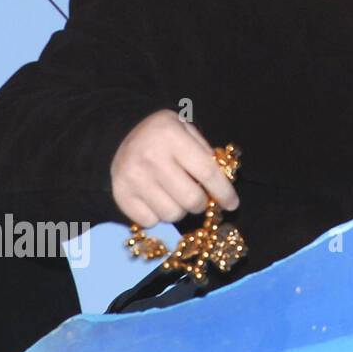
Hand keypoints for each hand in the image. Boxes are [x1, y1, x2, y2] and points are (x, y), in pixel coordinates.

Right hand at [110, 110, 239, 227]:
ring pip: (172, 214)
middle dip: (202, 203)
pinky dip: (159, 216)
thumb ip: (206, 153)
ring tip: (177, 196)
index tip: (233, 204)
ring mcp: (133, 178)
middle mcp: (150, 157)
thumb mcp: (187, 130)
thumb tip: (224, 184)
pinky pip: (151, 221)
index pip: (207, 172)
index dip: (224, 192)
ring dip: (181, 210)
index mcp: (171, 136)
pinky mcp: (120, 194)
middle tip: (200, 197)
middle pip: (191, 199)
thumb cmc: (163, 135)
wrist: (120, 134)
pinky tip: (158, 200)